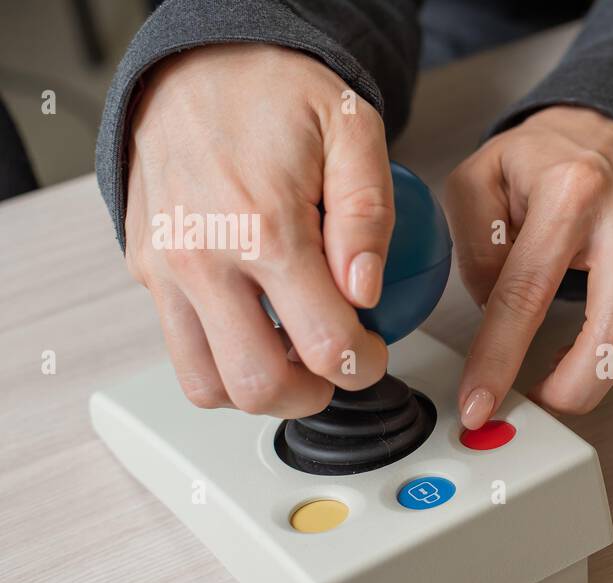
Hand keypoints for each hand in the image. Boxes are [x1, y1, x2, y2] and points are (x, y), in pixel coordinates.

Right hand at [123, 44, 391, 417]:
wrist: (195, 64)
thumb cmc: (276, 94)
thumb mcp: (353, 128)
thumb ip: (368, 212)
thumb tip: (367, 290)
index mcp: (264, 227)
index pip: (324, 345)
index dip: (364, 366)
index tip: (374, 353)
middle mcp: (204, 256)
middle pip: (258, 385)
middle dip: (311, 397)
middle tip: (334, 372)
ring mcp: (166, 268)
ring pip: (206, 384)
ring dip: (258, 390)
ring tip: (294, 359)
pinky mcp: (145, 269)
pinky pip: (179, 347)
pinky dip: (221, 359)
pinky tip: (257, 329)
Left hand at [443, 105, 612, 426]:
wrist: (611, 120)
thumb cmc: (544, 156)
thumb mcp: (479, 180)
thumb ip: (474, 250)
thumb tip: (496, 314)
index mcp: (571, 191)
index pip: (528, 295)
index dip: (499, 360)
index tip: (480, 402)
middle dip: (577, 388)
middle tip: (545, 400)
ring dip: (610, 371)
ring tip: (574, 365)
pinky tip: (608, 338)